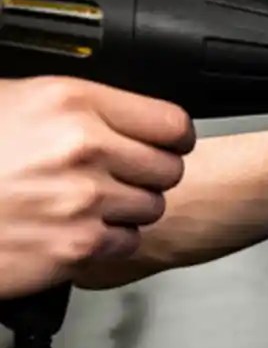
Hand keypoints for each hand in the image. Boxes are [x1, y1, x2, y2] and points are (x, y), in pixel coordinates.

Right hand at [0, 77, 194, 297]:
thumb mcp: (10, 102)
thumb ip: (70, 107)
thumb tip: (114, 113)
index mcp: (72, 103)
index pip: (171, 123)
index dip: (172, 138)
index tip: (166, 144)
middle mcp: (85, 148)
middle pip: (168, 169)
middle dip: (149, 175)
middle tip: (120, 176)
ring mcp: (84, 200)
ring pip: (150, 207)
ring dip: (128, 208)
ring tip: (87, 202)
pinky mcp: (77, 246)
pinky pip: (125, 242)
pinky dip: (107, 240)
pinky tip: (74, 228)